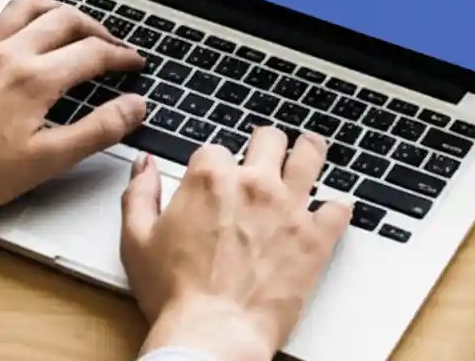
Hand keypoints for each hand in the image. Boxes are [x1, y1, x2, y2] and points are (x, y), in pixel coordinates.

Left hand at [0, 0, 146, 241]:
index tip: (134, 62)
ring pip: (22, 8)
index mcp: (35, 79)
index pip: (92, 53)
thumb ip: (98, 130)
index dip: (121, 55)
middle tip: (109, 43)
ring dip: (53, 8)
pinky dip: (7, 22)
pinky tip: (10, 35)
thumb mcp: (48, 160)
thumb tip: (133, 107)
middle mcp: (7, 55)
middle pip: (63, 19)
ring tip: (67, 21)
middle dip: (95, 27)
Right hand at [120, 128, 351, 360]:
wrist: (213, 333)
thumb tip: (144, 165)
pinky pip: (339, 208)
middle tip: (264, 156)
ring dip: (308, 151)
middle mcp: (254, 184)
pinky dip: (336, 208)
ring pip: (309, 157)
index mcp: (210, 179)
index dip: (212, 164)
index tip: (213, 179)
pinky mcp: (315, 238)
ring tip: (308, 150)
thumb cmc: (174, 294)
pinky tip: (331, 210)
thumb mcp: (136, 239)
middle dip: (264, 146)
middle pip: (268, 140)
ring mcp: (289, 208)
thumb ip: (139, 193)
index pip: (214, 149)